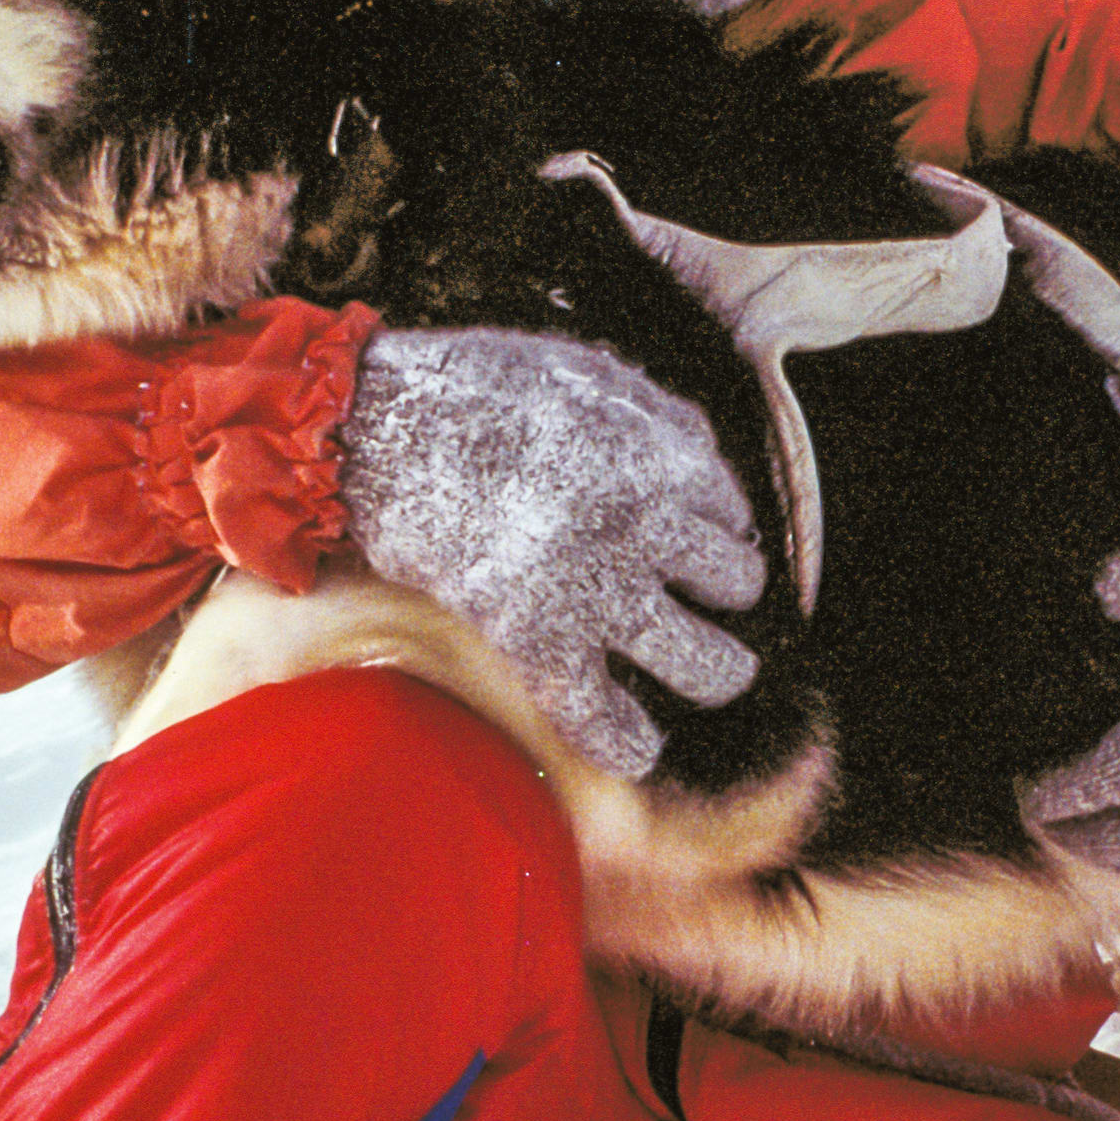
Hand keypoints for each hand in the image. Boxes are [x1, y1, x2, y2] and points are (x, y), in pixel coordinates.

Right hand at [337, 330, 764, 775]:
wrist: (383, 429)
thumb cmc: (478, 389)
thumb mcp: (587, 370)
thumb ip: (656, 415)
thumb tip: (702, 459)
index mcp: (665, 460)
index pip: (731, 512)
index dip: (716, 525)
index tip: (699, 535)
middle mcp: (648, 530)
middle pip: (736, 585)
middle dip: (730, 593)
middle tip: (711, 599)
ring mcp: (596, 592)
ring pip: (702, 663)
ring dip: (718, 673)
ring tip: (716, 675)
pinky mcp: (537, 640)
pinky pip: (597, 715)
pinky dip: (623, 742)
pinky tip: (640, 749)